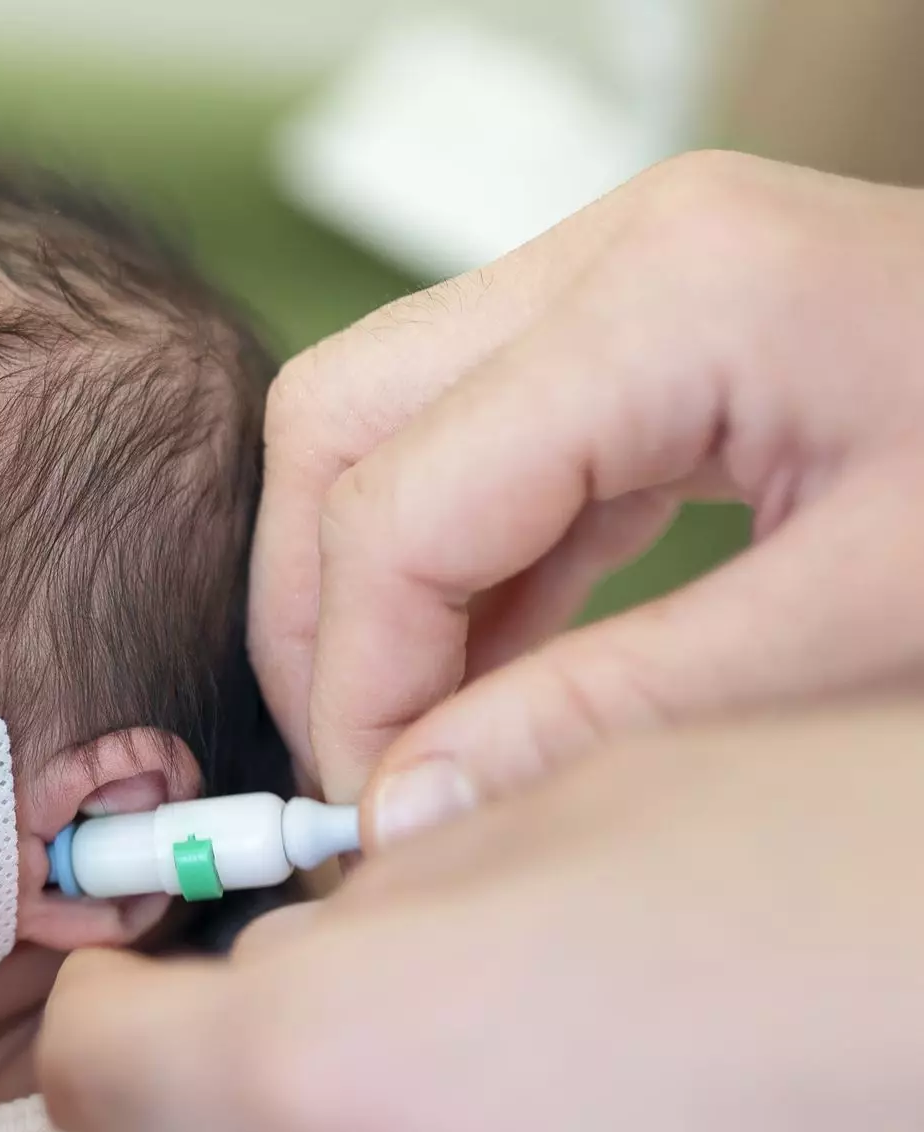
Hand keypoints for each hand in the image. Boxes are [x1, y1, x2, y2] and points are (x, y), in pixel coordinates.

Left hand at [38, 705, 923, 1131]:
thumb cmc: (862, 883)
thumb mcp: (591, 794)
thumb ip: (400, 882)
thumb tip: (331, 934)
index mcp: (350, 1074)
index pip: (110, 1077)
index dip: (116, 1018)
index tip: (150, 983)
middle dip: (342, 1062)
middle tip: (491, 977)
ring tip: (644, 1051)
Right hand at [249, 151, 923, 840]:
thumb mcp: (871, 629)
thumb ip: (616, 713)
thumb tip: (409, 809)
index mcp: (674, 297)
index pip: (401, 497)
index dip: (358, 676)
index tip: (376, 819)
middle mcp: (616, 253)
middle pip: (337, 423)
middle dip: (320, 615)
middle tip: (364, 771)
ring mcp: (621, 279)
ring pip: (377, 425)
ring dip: (372, 595)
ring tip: (421, 739)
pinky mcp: (639, 332)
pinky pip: (473, 445)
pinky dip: (456, 576)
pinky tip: (494, 680)